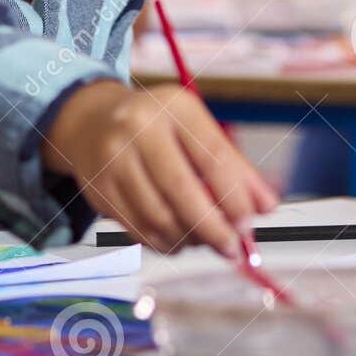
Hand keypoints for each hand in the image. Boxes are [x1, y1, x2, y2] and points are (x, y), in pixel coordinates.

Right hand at [42, 80, 279, 255]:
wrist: (89, 121)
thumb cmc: (155, 125)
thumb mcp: (194, 128)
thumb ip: (234, 166)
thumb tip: (266, 207)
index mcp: (174, 107)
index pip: (213, 157)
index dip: (235, 197)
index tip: (249, 223)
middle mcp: (138, 129)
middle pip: (181, 190)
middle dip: (212, 227)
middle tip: (231, 247)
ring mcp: (113, 160)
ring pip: (158, 216)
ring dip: (189, 239)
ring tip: (203, 240)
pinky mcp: (99, 189)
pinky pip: (138, 230)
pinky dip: (164, 243)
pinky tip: (178, 240)